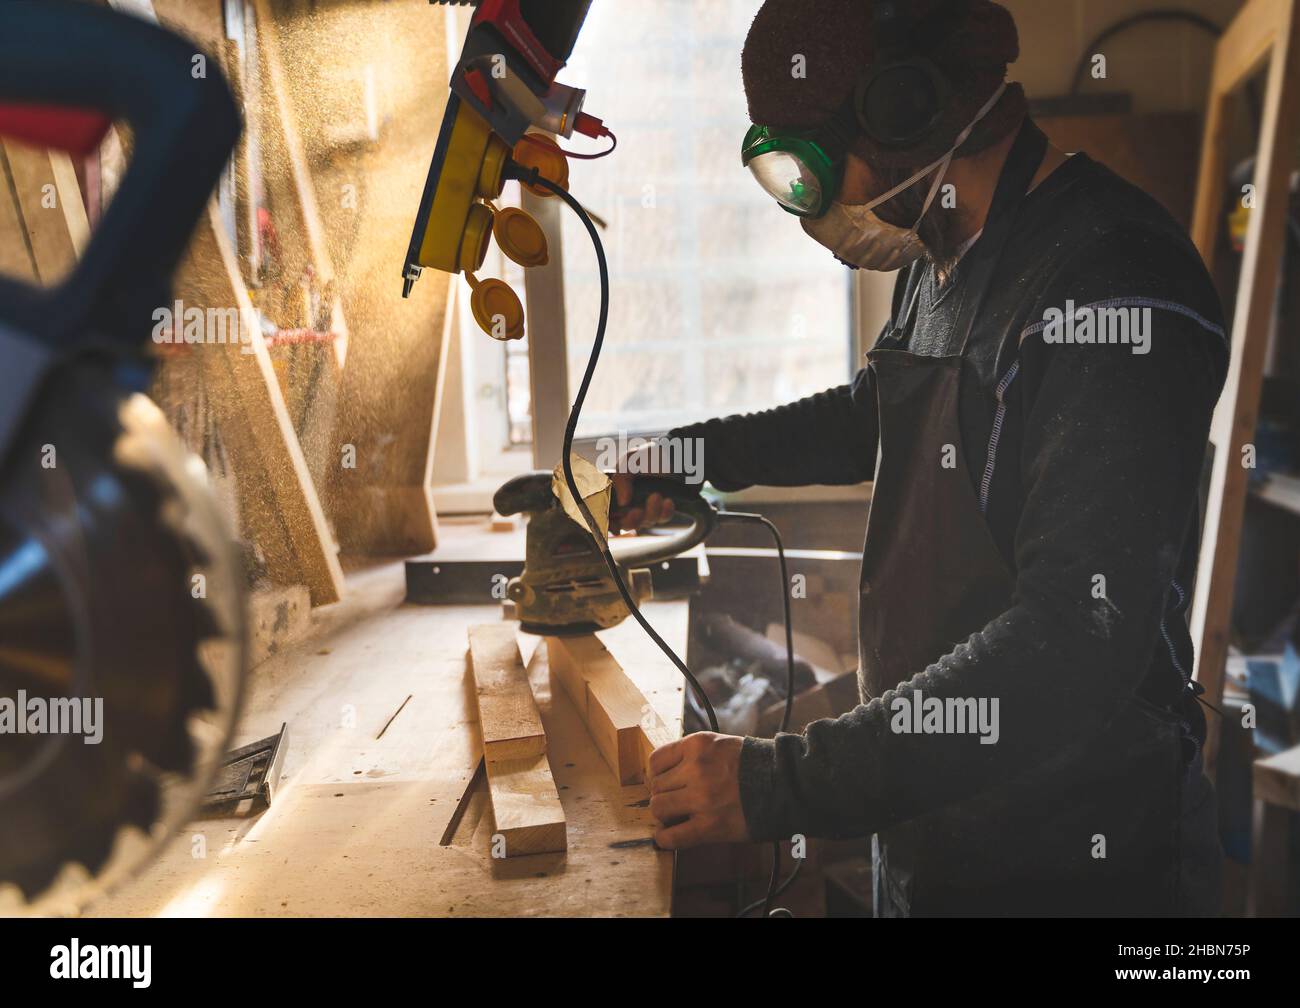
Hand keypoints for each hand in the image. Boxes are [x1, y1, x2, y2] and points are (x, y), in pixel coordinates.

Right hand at [609, 444, 675, 532]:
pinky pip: (663, 518)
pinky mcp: (662, 509)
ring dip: (651, 512)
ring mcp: (645, 508)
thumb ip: (621, 479)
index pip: (606, 515)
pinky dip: (665, 512)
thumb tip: (623, 502)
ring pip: (645, 522)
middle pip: (625, 524)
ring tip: (657, 496)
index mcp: (614, 493)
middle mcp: (628, 504)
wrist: (670, 452)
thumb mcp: (629, 462)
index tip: (615, 520)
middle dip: (632, 520)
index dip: (608, 522)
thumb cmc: (645, 456)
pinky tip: (668, 501)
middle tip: (638, 511)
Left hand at [647, 732, 748, 848]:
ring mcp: (701, 798)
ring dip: (665, 815)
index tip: (666, 783)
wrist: (784, 786)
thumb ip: (692, 754)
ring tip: (678, 816)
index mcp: (698, 745)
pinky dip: (666, 839)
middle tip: (677, 801)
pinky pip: (671, 837)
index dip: (658, 775)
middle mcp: (696, 769)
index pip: (656, 761)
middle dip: (664, 795)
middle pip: (655, 786)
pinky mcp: (709, 826)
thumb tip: (663, 773)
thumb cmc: (754, 766)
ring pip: (658, 808)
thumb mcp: (720, 745)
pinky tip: (671, 836)